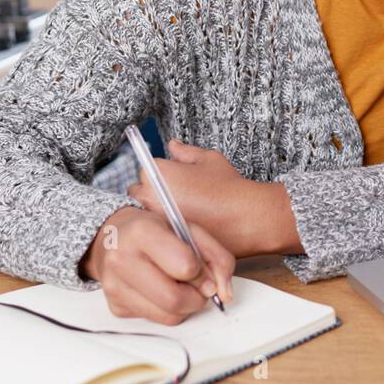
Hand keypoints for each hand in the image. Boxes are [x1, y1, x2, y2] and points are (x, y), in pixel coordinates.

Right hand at [79, 205, 234, 325]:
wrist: (114, 236)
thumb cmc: (156, 231)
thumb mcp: (190, 229)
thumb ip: (216, 256)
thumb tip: (225, 293)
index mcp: (142, 231)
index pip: (185, 266)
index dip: (200, 271)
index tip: (199, 266)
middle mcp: (122, 259)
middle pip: (175, 299)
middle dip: (196, 296)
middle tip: (197, 285)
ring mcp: (114, 286)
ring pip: (169, 316)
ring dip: (185, 306)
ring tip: (179, 285)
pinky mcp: (116, 307)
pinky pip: (157, 321)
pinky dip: (168, 310)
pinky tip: (161, 290)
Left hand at [127, 139, 302, 257]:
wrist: (246, 217)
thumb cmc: (228, 186)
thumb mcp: (209, 160)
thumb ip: (186, 152)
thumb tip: (173, 145)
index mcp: (156, 172)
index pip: (145, 170)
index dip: (160, 174)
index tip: (172, 180)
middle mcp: (149, 195)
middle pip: (138, 193)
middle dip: (152, 193)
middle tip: (175, 198)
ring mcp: (153, 219)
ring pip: (145, 215)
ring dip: (156, 213)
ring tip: (180, 215)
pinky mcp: (162, 238)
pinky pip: (158, 232)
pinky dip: (166, 230)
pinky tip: (184, 229)